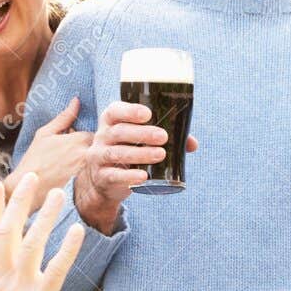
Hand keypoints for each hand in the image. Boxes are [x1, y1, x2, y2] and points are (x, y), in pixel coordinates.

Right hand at [0, 173, 84, 290]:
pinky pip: (56, 269)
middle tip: (32, 176)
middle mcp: (1, 279)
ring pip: (32, 242)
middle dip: (18, 201)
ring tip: (59, 194)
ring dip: (45, 215)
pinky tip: (78, 231)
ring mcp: (20, 288)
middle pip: (7, 230)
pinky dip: (67, 248)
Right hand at [6, 98, 90, 198]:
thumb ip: (64, 117)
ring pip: (98, 161)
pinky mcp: (86, 185)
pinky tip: (75, 175)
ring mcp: (87, 171)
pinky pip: (94, 175)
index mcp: (79, 140)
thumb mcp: (45, 133)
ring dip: (91, 160)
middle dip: (92, 147)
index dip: (87, 136)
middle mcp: (87, 155)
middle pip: (99, 147)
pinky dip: (89, 173)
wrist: (28, 185)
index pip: (95, 133)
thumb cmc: (34, 159)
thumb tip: (76, 101)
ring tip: (73, 164)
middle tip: (76, 153)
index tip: (77, 140)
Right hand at [74, 100, 198, 232]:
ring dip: (140, 154)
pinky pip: (114, 175)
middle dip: (142, 133)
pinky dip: (129, 176)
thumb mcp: (139, 140)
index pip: (115, 111)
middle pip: (119, 132)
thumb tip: (191, 144)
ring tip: (161, 155)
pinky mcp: (102, 177)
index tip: (148, 114)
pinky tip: (144, 176)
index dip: (130, 111)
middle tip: (164, 137)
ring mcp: (99, 157)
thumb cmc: (127, 150)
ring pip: (117, 153)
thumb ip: (164, 137)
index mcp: (111, 121)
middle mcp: (102, 137)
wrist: (104, 180)